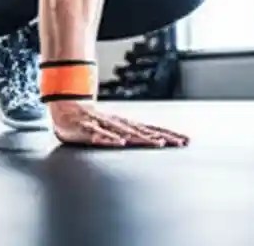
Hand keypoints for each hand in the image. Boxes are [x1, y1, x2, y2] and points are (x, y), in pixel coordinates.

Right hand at [48, 101, 188, 147]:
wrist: (67, 109)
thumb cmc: (94, 123)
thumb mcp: (116, 131)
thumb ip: (133, 136)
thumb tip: (157, 141)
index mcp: (127, 125)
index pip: (152, 130)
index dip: (169, 135)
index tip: (185, 141)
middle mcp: (119, 124)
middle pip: (144, 131)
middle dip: (162, 137)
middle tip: (179, 143)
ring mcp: (104, 125)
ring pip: (126, 132)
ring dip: (142, 137)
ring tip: (156, 142)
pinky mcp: (87, 129)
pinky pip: (99, 135)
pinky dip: (110, 138)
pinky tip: (120, 142)